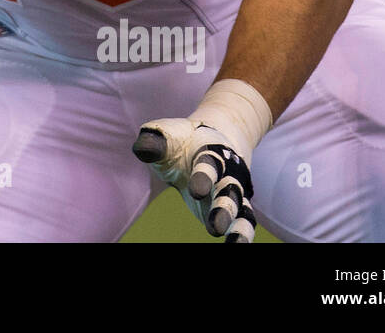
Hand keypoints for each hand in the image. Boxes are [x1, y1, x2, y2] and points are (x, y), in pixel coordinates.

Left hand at [132, 118, 257, 242]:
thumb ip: (155, 143)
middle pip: (229, 190)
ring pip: (241, 209)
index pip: (209, 164)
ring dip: (240, 228)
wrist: (206, 139)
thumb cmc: (180, 141)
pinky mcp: (231, 208)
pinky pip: (243, 222)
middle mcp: (226, 173)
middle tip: (216, 227)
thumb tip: (141, 149)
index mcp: (210, 152)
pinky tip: (237, 246)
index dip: (203, 177)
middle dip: (224, 208)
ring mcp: (231, 192)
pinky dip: (242, 234)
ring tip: (236, 245)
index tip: (195, 192)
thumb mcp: (166, 138)